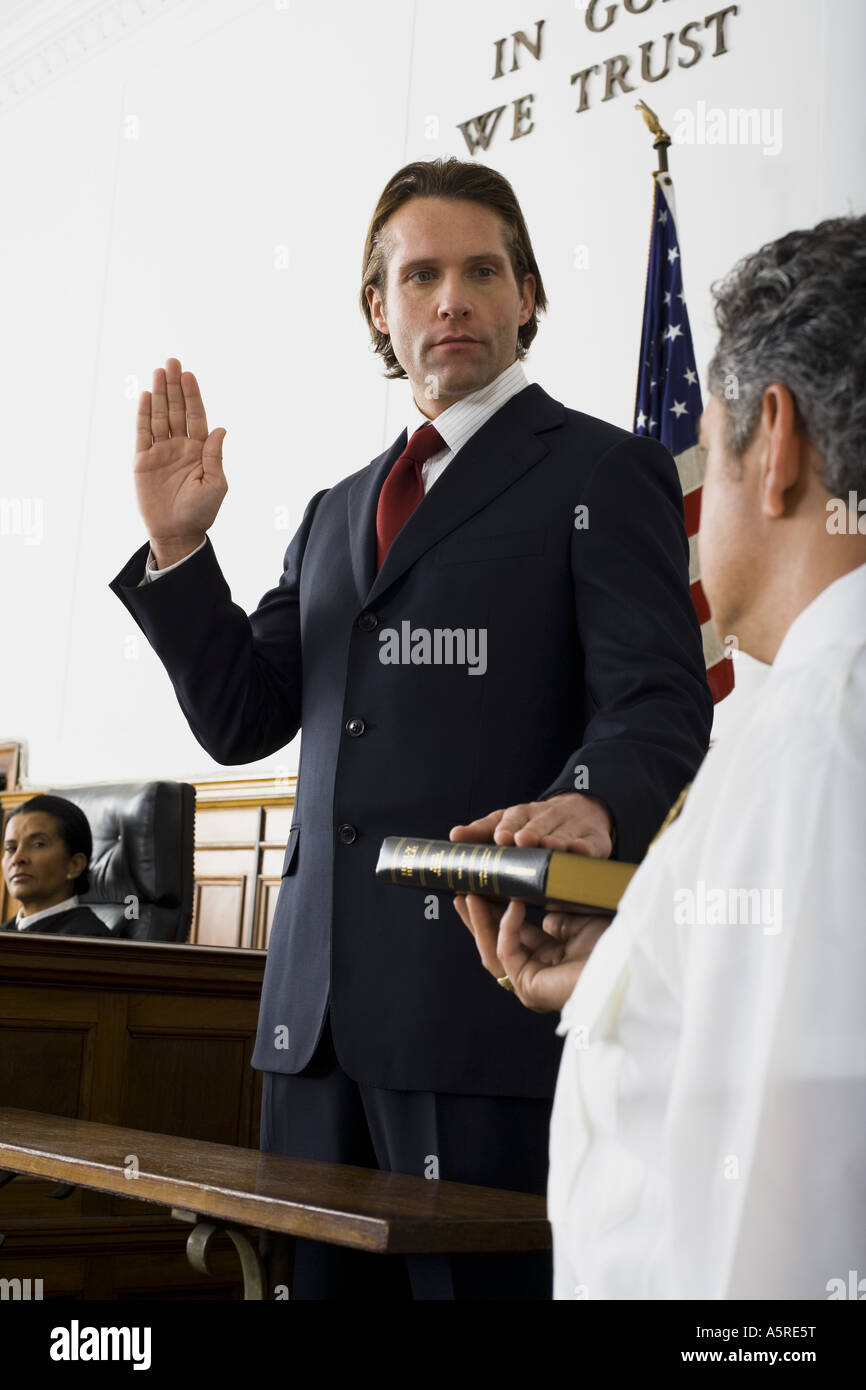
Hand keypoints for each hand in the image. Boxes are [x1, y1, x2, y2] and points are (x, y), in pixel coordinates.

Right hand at [134, 357, 227, 567]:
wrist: (176, 533)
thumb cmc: (201, 513)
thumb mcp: (216, 485)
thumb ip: (215, 456)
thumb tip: (221, 429)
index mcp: (200, 450)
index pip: (196, 416)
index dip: (192, 395)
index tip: (189, 374)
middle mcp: (180, 446)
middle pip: (176, 410)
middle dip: (174, 386)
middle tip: (172, 362)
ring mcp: (161, 452)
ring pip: (159, 416)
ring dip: (159, 394)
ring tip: (158, 371)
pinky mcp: (143, 461)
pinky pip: (142, 433)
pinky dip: (143, 414)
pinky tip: (145, 396)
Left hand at [450, 792, 613, 859]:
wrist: (581, 812)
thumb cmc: (534, 826)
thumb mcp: (507, 824)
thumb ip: (481, 832)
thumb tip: (452, 837)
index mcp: (523, 814)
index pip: (513, 819)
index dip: (507, 828)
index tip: (500, 838)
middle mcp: (548, 818)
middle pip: (538, 825)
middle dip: (530, 833)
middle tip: (521, 842)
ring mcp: (573, 827)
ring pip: (564, 834)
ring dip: (556, 840)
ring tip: (549, 848)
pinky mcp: (594, 840)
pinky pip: (590, 844)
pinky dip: (586, 847)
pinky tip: (580, 851)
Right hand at [454, 893, 607, 1012]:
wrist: (629, 960)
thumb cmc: (613, 941)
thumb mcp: (577, 916)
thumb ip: (553, 910)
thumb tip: (532, 900)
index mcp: (549, 959)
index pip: (513, 936)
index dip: (496, 912)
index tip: (482, 889)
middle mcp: (537, 974)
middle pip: (494, 945)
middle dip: (477, 917)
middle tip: (463, 890)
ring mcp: (530, 984)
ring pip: (492, 951)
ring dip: (479, 921)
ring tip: (468, 894)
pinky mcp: (529, 988)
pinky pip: (506, 952)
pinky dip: (506, 927)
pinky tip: (514, 904)